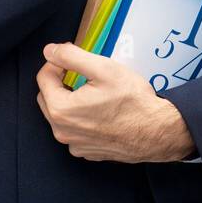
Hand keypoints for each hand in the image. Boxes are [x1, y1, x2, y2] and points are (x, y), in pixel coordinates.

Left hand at [35, 42, 197, 162]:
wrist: (157, 132)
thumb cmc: (133, 101)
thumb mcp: (103, 68)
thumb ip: (71, 57)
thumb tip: (50, 50)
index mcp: (61, 110)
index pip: (43, 78)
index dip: (57, 62)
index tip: (72, 59)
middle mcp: (62, 132)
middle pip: (48, 97)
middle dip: (60, 82)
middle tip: (82, 74)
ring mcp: (75, 145)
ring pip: (60, 115)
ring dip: (70, 100)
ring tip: (93, 92)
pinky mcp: (87, 152)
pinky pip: (74, 130)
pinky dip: (80, 118)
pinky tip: (100, 111)